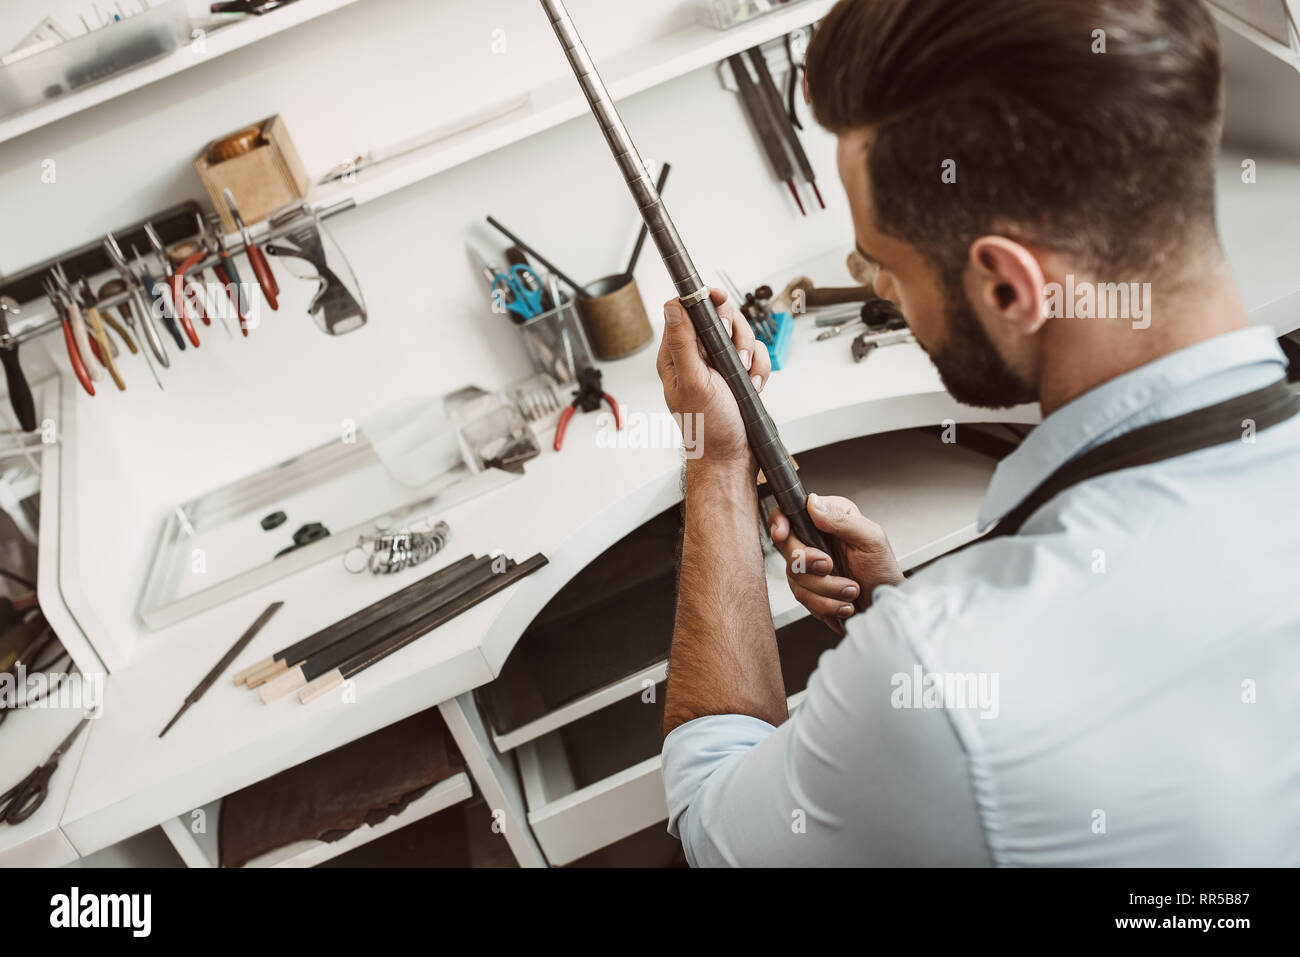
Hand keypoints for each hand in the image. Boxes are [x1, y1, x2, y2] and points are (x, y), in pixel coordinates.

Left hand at [657, 288, 770, 471]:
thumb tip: (674, 307)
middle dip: (734, 334)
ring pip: (741, 333)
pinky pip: (756, 353)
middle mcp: (696, 356)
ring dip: (749, 354)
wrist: (732, 458)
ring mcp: (719, 364)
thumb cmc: (707, 429)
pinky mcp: (739, 372)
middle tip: (734, 360)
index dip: (704, 300)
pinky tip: (753, 387)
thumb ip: (682, 343)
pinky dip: (760, 368)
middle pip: (719, 316)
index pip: (686, 310)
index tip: (719, 300)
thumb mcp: (693, 382)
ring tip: (743, 378)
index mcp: (676, 355)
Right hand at [769, 493, 904, 633]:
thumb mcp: (870, 538)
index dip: (779, 523)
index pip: (789, 512)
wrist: (884, 603)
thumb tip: (814, 505)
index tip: (782, 535)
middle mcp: (814, 540)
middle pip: (788, 549)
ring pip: (795, 578)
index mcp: (827, 518)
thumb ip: (841, 519)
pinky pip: (803, 599)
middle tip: (830, 566)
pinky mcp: (808, 590)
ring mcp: (808, 567)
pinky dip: (826, 604)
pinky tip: (844, 602)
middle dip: (809, 563)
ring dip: (827, 589)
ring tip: (851, 590)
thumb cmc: (882, 569)